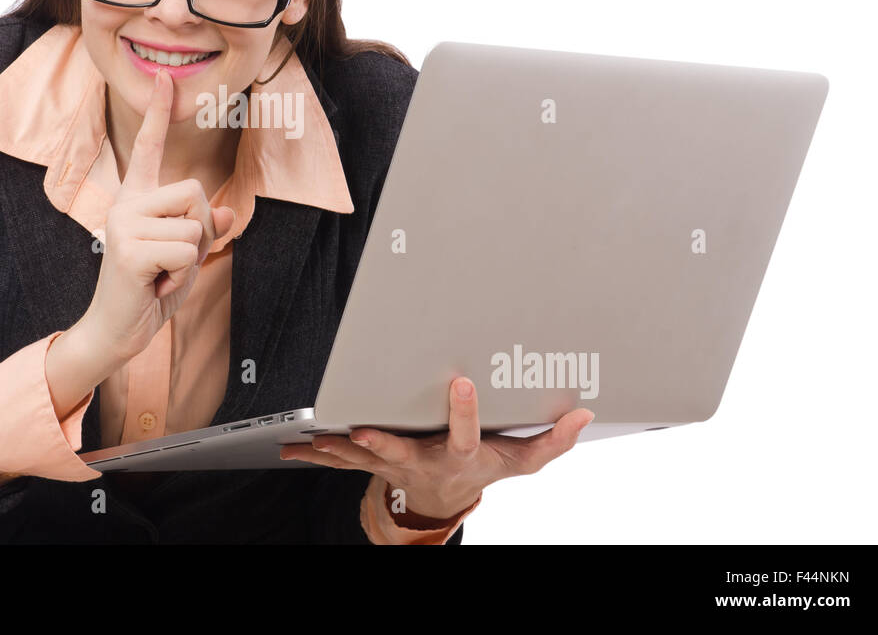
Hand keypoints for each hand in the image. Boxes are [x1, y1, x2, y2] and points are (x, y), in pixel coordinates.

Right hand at [82, 68, 235, 363]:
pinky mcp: (129, 249)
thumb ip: (202, 231)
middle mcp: (126, 203)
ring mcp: (124, 224)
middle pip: (195, 190)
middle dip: (200, 230)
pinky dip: (182, 276)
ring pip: (194, 225)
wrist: (116, 331)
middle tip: (171, 259)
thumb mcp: (184, 257)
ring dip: (190, 260)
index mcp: (137, 198)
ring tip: (161, 275)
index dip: (158, 112)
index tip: (164, 77)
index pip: (149, 147)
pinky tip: (156, 286)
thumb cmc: (149, 291)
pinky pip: (185, 251)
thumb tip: (228, 213)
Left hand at [279, 376, 594, 521]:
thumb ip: (554, 439)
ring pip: (362, 459)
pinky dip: (317, 454)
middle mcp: (424, 461)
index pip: (466, 432)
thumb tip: (584, 414)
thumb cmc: (483, 469)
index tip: (459, 381)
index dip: (464, 410)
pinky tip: (293, 447)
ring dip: (337, 449)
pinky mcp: (374, 462)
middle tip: (365, 432)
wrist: (448, 497)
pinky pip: (342, 460)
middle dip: (383, 444)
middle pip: (403, 453)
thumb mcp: (523, 461)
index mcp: (460, 455)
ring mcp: (396, 464)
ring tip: (312, 439)